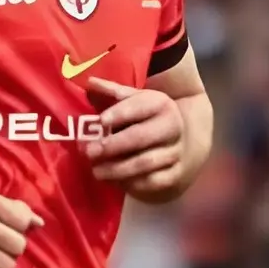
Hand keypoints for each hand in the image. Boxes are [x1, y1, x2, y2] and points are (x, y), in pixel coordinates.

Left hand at [86, 76, 194, 198]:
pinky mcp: (174, 174)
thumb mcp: (133, 101)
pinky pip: (152, 183)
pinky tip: (114, 181)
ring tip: (96, 171)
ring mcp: (175, 151)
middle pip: (141, 137)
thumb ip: (111, 93)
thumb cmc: (146, 118)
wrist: (178, 139)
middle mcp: (172, 126)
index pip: (140, 106)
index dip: (120, 113)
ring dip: (117, 169)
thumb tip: (89, 83)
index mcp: (161, 104)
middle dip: (113, 146)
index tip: (101, 121)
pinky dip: (131, 184)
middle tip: (89, 152)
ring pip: (145, 163)